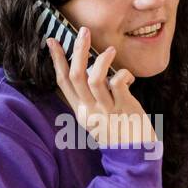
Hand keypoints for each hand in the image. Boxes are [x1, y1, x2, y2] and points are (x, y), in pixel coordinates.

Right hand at [46, 27, 157, 147]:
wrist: (135, 156)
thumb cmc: (119, 133)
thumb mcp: (98, 118)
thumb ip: (93, 99)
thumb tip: (92, 71)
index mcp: (81, 111)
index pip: (63, 82)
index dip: (56, 60)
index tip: (52, 40)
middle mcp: (90, 110)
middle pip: (76, 76)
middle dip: (78, 50)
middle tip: (84, 31)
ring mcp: (106, 110)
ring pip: (94, 79)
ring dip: (101, 60)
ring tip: (111, 50)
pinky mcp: (124, 108)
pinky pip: (118, 83)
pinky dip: (123, 74)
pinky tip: (129, 75)